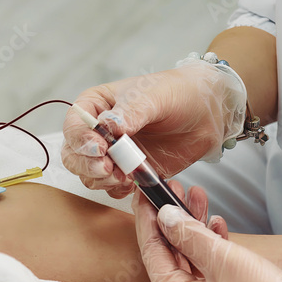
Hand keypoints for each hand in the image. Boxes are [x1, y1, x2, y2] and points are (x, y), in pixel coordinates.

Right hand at [62, 58, 246, 197]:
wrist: (207, 112)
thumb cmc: (179, 93)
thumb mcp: (154, 96)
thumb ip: (130, 111)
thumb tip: (108, 126)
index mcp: (97, 106)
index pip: (74, 125)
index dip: (81, 140)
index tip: (101, 148)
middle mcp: (99, 131)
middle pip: (74, 155)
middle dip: (88, 166)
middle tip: (110, 168)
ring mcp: (113, 154)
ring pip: (88, 175)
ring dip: (102, 180)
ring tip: (126, 175)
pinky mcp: (128, 172)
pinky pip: (110, 187)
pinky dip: (118, 189)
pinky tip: (134, 181)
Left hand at [133, 188, 281, 281]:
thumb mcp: (228, 262)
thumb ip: (192, 236)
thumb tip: (167, 218)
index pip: (152, 251)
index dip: (148, 217)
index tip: (145, 193)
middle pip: (169, 254)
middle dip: (174, 217)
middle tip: (173, 189)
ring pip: (190, 259)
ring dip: (195, 227)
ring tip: (199, 198)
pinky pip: (209, 270)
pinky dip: (212, 246)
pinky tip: (219, 227)